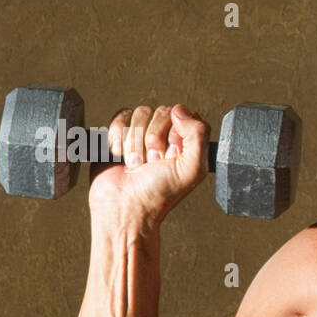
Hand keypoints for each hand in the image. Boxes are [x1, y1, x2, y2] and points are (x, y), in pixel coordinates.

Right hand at [88, 104, 209, 227]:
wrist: (124, 207)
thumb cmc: (158, 194)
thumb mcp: (193, 169)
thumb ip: (199, 135)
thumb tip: (180, 109)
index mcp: (185, 143)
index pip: (183, 115)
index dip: (174, 133)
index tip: (171, 155)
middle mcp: (164, 137)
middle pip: (160, 112)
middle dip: (153, 140)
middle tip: (152, 163)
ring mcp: (141, 135)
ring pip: (139, 114)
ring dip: (135, 142)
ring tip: (137, 164)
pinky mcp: (118, 135)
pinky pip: (119, 118)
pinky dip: (118, 138)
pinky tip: (120, 156)